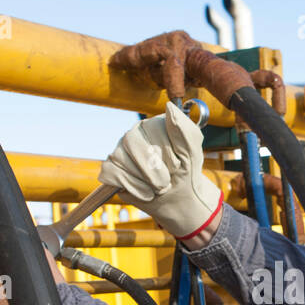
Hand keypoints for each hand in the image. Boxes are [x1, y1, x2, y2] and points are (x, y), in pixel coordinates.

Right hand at [98, 101, 222, 243]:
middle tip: (167, 181)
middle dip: (153, 168)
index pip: (153, 127)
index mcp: (154, 124)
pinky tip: (147, 192)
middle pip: (132, 141)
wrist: (178, 198)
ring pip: (121, 159)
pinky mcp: (111, 169)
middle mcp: (135, 133)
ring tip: (159, 187)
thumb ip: (184, 130)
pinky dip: (133, 187)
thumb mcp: (193, 152)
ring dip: (145, 180)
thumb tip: (169, 107)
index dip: (166, 151)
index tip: (178, 165)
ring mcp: (120, 150)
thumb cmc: (186, 172)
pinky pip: (113, 174)